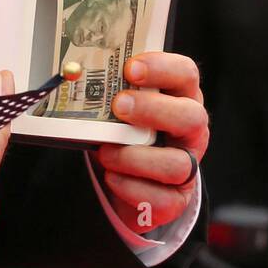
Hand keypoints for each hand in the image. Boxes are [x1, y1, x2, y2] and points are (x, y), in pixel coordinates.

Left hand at [95, 52, 208, 232]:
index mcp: (180, 97)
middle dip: (153, 110)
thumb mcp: (123, 105)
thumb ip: (112, 91)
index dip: (162, 68)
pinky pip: (161, 199)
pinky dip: (131, 187)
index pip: (185, 73)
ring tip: (105, 151)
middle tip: (119, 106)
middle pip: (191, 117)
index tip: (130, 68)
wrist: (128, 177)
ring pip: (177, 164)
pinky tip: (111, 177)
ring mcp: (187, 166)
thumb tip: (76, 76)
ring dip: (136, 157)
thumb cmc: (125, 129)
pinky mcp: (176, 199)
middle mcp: (191, 131)